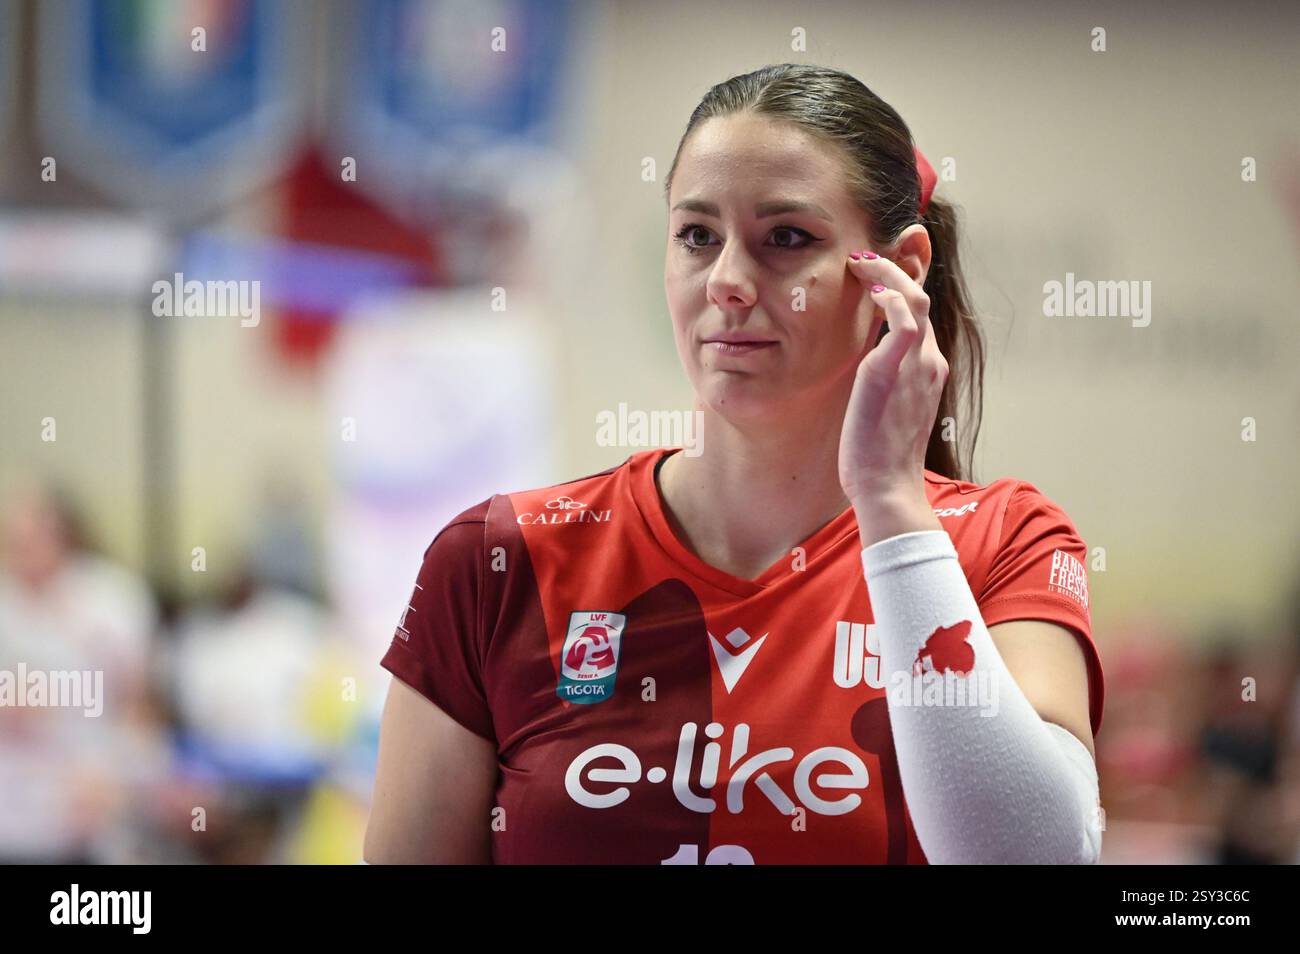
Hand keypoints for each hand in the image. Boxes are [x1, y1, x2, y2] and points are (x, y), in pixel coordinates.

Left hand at [837, 250, 947, 544]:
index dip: (912, 280)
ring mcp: (916, 366)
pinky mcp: (892, 372)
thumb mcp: (881, 409)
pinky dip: (890, 296)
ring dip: (890, 272)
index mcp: (926, 371)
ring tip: (862, 259)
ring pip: (917, 299)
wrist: (886, 489)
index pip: (922, 313)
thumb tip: (865, 366)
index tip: (893, 255)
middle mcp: (928, 363)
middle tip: (881, 241)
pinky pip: (903, 320)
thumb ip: (880, 381)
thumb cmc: (878, 457)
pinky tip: (868, 286)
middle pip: (924, 296)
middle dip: (907, 261)